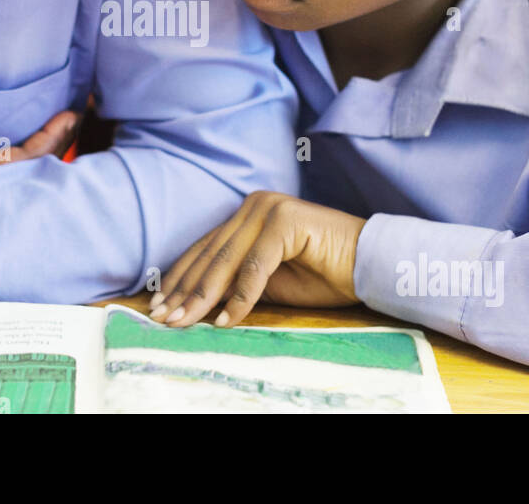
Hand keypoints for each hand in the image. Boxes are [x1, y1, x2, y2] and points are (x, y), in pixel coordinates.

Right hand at [0, 75, 80, 180]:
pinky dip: (8, 159)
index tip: (71, 114)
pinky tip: (12, 143)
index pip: (21, 162)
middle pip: (23, 172)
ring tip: (56, 125)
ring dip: (32, 151)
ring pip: (8, 175)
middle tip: (76, 115)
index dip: (50, 138)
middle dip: (51, 144)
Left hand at [149, 191, 365, 327]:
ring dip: (203, 296)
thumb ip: (235, 284)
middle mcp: (254, 206)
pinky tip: (225, 320)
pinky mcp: (286, 221)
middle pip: (210, 255)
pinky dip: (239, 296)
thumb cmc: (323, 275)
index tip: (158, 307)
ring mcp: (270, 209)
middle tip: (163, 319)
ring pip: (227, 260)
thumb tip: (194, 305)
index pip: (204, 250)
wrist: (370, 265)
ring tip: (184, 322)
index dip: (180, 280)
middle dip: (184, 291)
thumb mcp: (269, 283)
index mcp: (247, 215)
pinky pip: (255, 266)